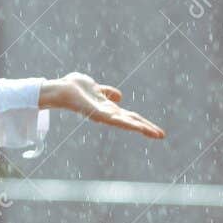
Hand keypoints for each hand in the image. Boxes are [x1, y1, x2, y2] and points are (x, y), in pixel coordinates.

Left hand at [39, 73, 165, 139]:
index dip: (142, 123)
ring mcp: (102, 115)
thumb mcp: (96, 88)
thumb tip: (120, 96)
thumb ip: (107, 92)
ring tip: (155, 134)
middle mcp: (107, 114)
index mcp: (108, 109)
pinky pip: (114, 119)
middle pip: (130, 121)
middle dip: (146, 128)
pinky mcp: (97, 114)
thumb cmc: (75, 87)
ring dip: (140, 128)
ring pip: (125, 122)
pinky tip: (137, 126)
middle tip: (162, 136)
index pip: (129, 117)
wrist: (60, 88)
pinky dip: (127, 123)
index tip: (156, 130)